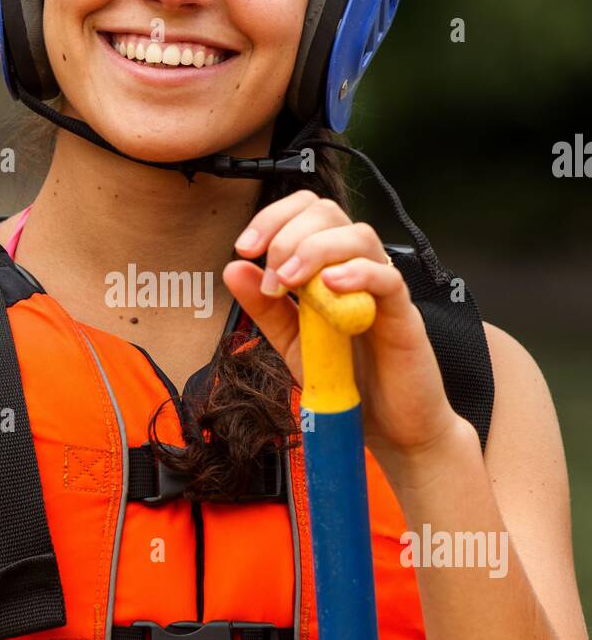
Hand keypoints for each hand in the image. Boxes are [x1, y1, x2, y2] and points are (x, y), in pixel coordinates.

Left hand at [223, 191, 464, 466]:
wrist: (386, 427)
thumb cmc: (348, 380)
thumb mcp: (292, 342)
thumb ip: (265, 307)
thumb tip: (233, 268)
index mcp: (329, 267)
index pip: (306, 212)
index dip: (273, 217)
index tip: (246, 247)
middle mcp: (357, 268)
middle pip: (329, 213)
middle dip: (288, 234)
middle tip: (272, 277)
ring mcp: (383, 289)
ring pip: (359, 235)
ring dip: (316, 250)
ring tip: (291, 281)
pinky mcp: (405, 316)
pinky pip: (388, 278)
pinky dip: (357, 274)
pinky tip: (331, 287)